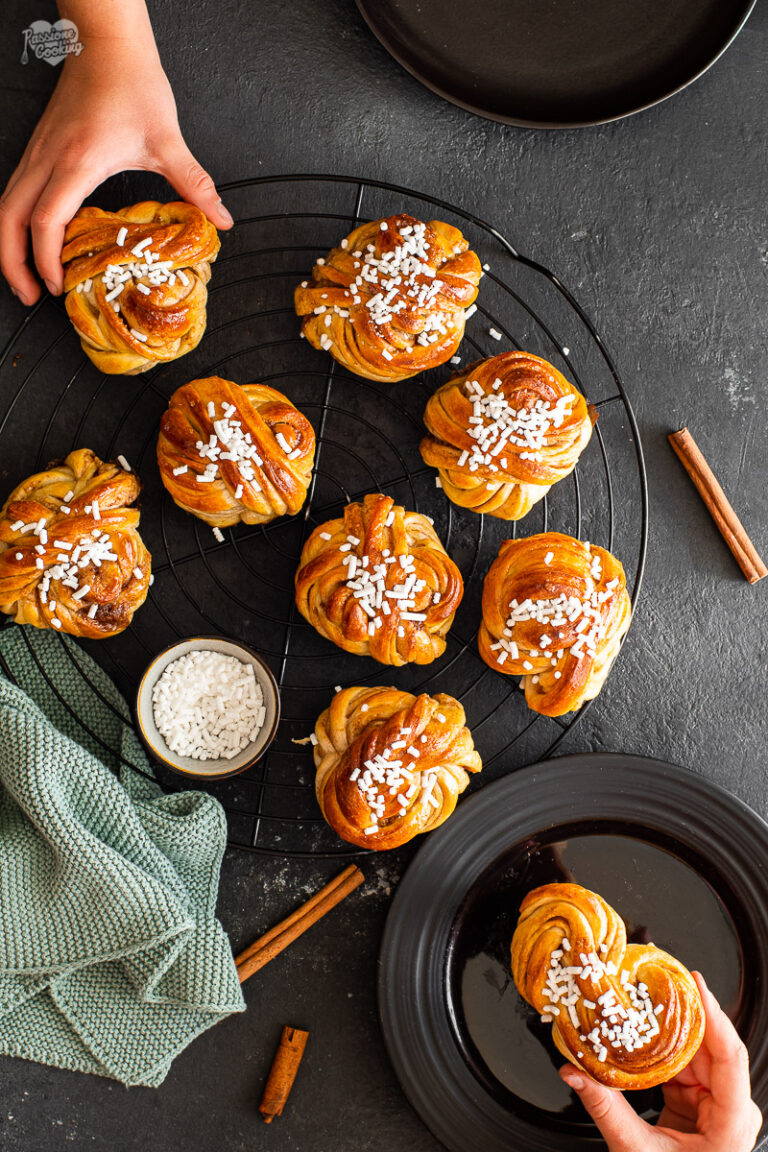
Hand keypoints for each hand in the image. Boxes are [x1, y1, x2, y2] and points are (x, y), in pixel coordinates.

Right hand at [0, 0, 231, 305]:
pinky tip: (33, 240)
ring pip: (5, 205)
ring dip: (9, 244)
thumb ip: (195, 184)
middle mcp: (48, 159)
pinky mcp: (39, 148)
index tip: (58, 286)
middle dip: (12, 262)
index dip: (46, 259)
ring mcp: (38, 152)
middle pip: (9, 219)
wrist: (108, 43)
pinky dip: (17, 222)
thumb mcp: (168, 140)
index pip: (46, 221)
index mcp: (77, 163)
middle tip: (30, 295)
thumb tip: (221, 219)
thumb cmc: (132, 83)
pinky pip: (16, 191)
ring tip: (25, 278)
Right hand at [559, 973, 761, 1151]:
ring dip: (670, 1032)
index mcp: (732, 1123)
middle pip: (710, 1049)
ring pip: (696, 1054)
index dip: (713, 1014)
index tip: (695, 983)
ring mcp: (719, 1106)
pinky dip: (665, 1051)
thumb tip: (573, 1073)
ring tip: (646, 1005)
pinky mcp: (703, 1104)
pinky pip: (685, 1066)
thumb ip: (605, 1109)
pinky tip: (648, 1035)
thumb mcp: (636, 1151)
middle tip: (656, 985)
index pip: (729, 1056)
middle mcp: (733, 1111)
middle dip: (681, 1016)